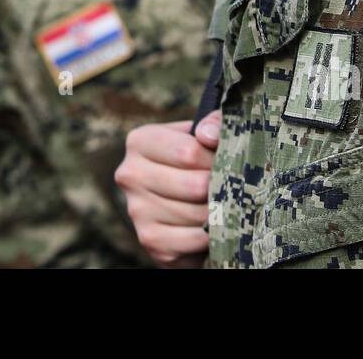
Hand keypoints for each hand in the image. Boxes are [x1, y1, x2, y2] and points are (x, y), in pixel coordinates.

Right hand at [115, 111, 220, 266]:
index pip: (188, 153)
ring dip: (218, 212)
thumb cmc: (194, 161)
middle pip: (193, 186)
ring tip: (224, 203)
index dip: (216, 160)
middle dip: (220, 187)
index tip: (228, 162)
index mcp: (140, 141)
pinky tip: (213, 224)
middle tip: (231, 186)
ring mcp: (136, 210)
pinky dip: (210, 234)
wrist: (180, 200)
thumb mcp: (202, 134)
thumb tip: (207, 135)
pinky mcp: (150, 239)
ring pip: (196, 215)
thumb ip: (213, 123)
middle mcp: (130, 175)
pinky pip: (193, 239)